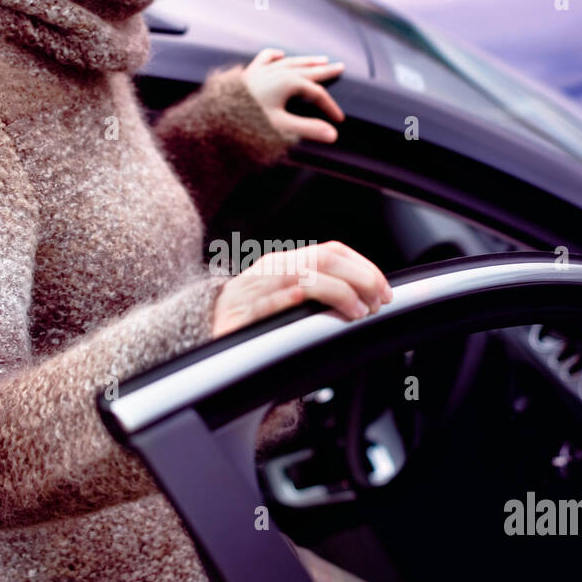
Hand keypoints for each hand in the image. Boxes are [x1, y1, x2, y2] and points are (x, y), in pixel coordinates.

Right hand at [211, 240, 392, 338]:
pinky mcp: (243, 312)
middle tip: (379, 300)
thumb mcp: (282, 302)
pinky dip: (301, 300)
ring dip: (341, 292)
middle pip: (325, 258)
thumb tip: (359, 304)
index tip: (384, 288)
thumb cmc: (245, 323)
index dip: (363, 266)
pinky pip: (277, 299)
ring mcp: (257, 288)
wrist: (196, 330)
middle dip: (361, 277)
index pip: (331, 251)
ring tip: (359, 312)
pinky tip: (323, 312)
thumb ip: (314, 297)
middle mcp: (272, 270)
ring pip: (307, 275)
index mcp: (283, 264)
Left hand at [240, 48, 345, 143]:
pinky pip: (266, 58)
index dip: (329, 106)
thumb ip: (308, 129)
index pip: (316, 94)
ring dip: (307, 61)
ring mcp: (264, 70)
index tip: (338, 120)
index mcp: (289, 83)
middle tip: (340, 67)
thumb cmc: (248, 121)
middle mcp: (279, 72)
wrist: (219, 114)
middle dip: (325, 71)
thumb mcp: (281, 127)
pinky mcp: (251, 72)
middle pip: (308, 71)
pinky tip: (280, 54)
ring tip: (321, 59)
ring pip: (291, 62)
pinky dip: (275, 56)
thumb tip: (332, 135)